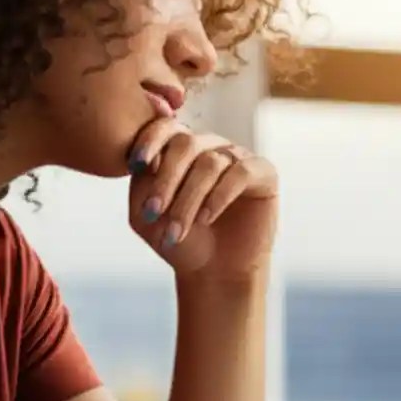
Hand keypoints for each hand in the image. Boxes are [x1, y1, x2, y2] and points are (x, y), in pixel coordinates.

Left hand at [126, 114, 278, 277]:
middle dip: (167, 179)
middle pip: (186, 144)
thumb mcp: (146, 214)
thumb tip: (152, 157)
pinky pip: (240, 173)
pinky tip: (206, 219)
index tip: (136, 165)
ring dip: (188, 199)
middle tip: (154, 212)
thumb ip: (142, 181)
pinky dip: (219, 196)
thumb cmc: (179, 240)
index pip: (166, 128)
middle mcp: (211, 147)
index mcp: (181, 149)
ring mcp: (238, 158)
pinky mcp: (263, 174)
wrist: (214, 272)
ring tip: (177, 230)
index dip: (150, 140)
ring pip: (210, 163)